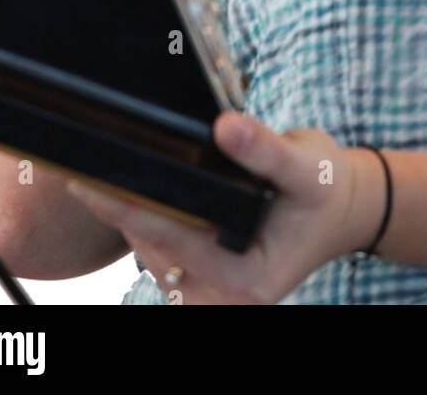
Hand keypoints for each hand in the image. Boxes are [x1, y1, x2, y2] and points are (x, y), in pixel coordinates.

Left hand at [66, 112, 385, 304]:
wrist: (340, 212)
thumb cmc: (324, 188)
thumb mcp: (306, 165)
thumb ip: (265, 149)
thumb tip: (226, 127)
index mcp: (247, 279)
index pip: (170, 236)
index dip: (126, 205)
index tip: (85, 180)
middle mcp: (224, 299)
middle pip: (150, 249)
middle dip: (123, 205)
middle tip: (85, 164)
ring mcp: (211, 298)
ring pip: (148, 254)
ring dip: (132, 213)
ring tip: (109, 171)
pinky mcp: (202, 286)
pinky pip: (159, 254)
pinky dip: (149, 222)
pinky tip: (143, 190)